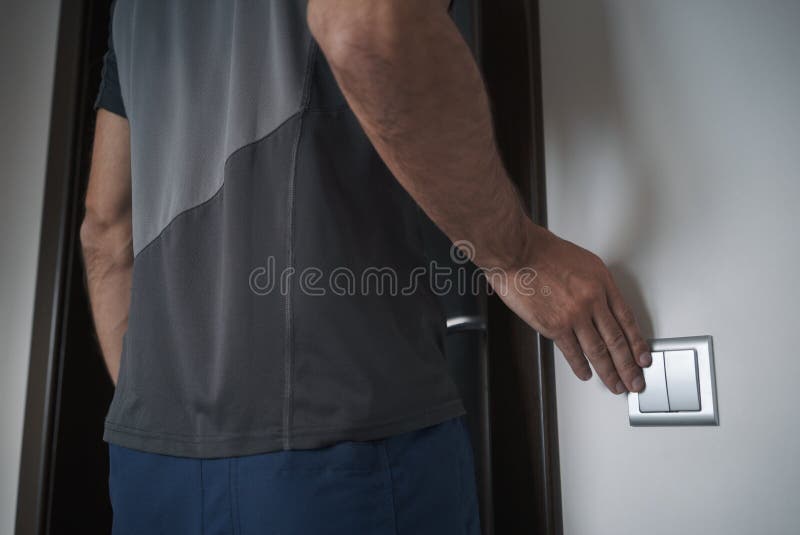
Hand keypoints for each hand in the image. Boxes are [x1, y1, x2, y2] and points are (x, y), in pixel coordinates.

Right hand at [487, 222, 651, 393]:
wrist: (517, 252)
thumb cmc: (542, 251)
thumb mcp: (582, 261)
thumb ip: (594, 285)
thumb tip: (601, 307)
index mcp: (602, 282)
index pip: (627, 319)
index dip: (637, 343)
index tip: (643, 359)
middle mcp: (592, 300)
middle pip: (617, 340)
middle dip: (628, 366)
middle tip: (635, 381)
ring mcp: (574, 315)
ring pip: (598, 351)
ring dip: (609, 372)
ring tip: (615, 385)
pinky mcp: (554, 326)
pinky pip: (572, 351)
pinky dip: (580, 366)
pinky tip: (586, 373)